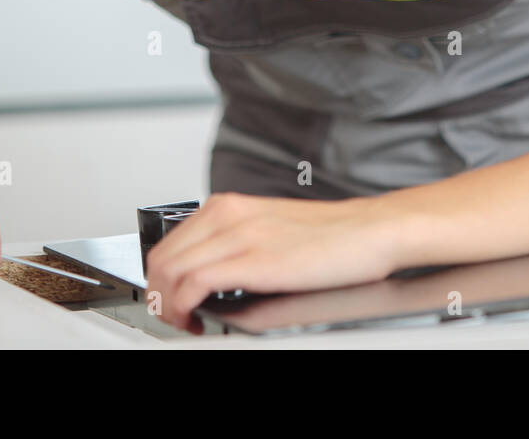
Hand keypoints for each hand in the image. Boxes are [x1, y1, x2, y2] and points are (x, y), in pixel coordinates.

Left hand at [142, 192, 399, 331]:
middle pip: (162, 257)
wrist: (370, 231)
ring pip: (170, 270)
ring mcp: (239, 235)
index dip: (161, 278)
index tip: (171, 299)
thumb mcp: (270, 229)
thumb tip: (210, 276)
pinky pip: (193, 283)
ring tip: (186, 322)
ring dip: (167, 305)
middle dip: (158, 294)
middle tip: (174, 318)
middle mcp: (228, 215)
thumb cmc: (332, 236)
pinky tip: (198, 320)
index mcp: (229, 206)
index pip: (169, 242)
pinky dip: (183, 307)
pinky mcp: (253, 260)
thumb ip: (237, 242)